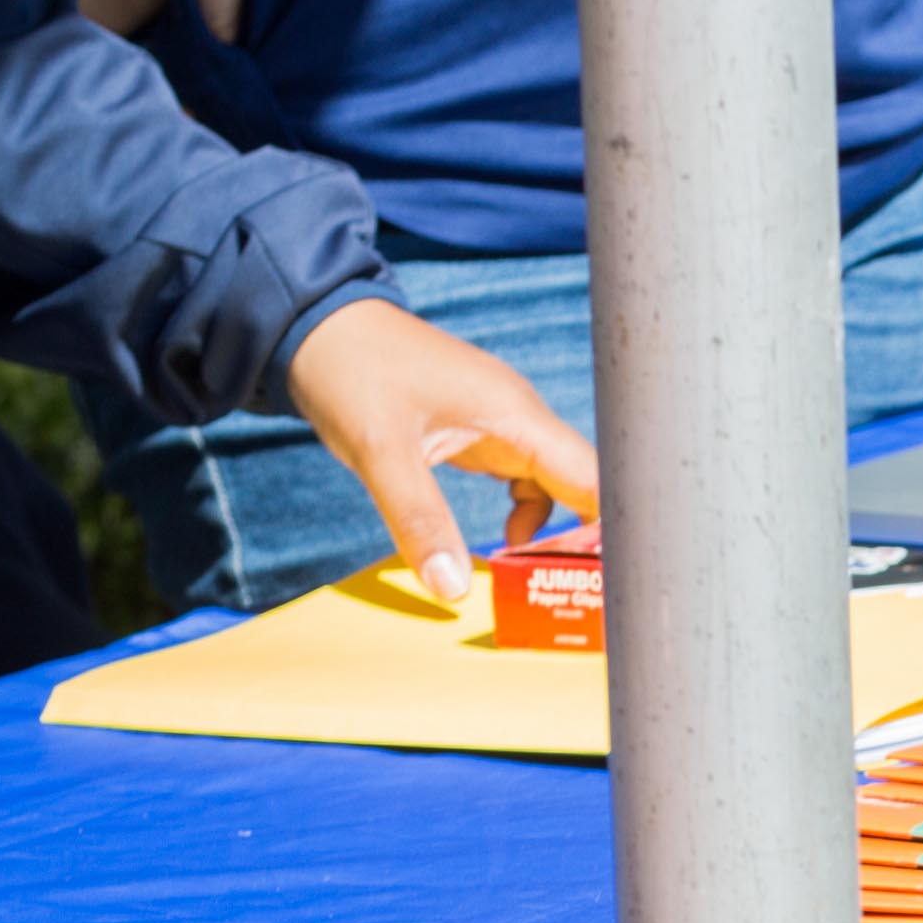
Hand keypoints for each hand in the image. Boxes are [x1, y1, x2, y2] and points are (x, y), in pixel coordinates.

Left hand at [282, 301, 602, 613]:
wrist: (315, 322)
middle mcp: (521, 418)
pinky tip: (504, 543)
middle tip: (580, 599)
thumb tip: (454, 590)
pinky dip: (527, 519)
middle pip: (586, 486)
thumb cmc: (350, 369)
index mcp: (515, 414)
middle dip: (589, 542)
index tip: (602, 582)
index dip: (607, 533)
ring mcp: (502, 424)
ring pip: (558, 487)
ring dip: (558, 534)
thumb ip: (419, 520)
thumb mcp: (380, 450)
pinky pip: (526, 482)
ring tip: (543, 580)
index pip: (594, 480)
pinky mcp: (480, 433)